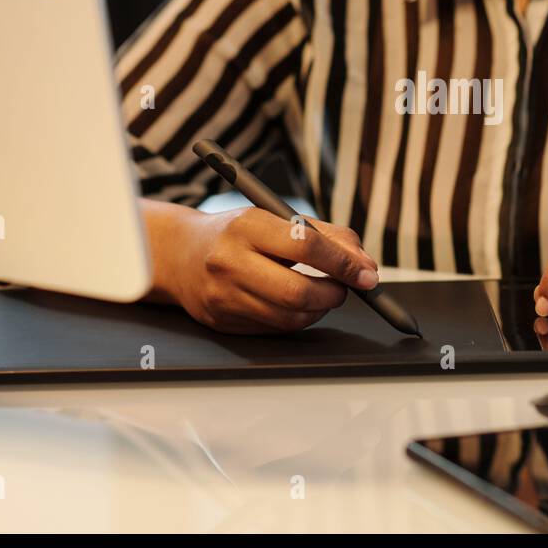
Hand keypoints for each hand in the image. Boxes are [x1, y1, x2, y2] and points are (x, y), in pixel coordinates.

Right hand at [141, 198, 378, 333]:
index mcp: (247, 226)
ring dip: (320, 310)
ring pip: (290, 318)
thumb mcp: (276, 217)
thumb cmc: (238, 233)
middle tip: (346, 288)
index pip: (306, 245)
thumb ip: (327, 235)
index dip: (344, 263)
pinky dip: (299, 320)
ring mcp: (224, 296)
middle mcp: (230, 261)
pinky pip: (276, 329)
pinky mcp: (224, 322)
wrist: (181, 255)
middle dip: (334, 294)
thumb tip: (365, 265)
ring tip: (323, 294)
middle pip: (298, 292)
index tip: (367, 274)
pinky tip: (299, 305)